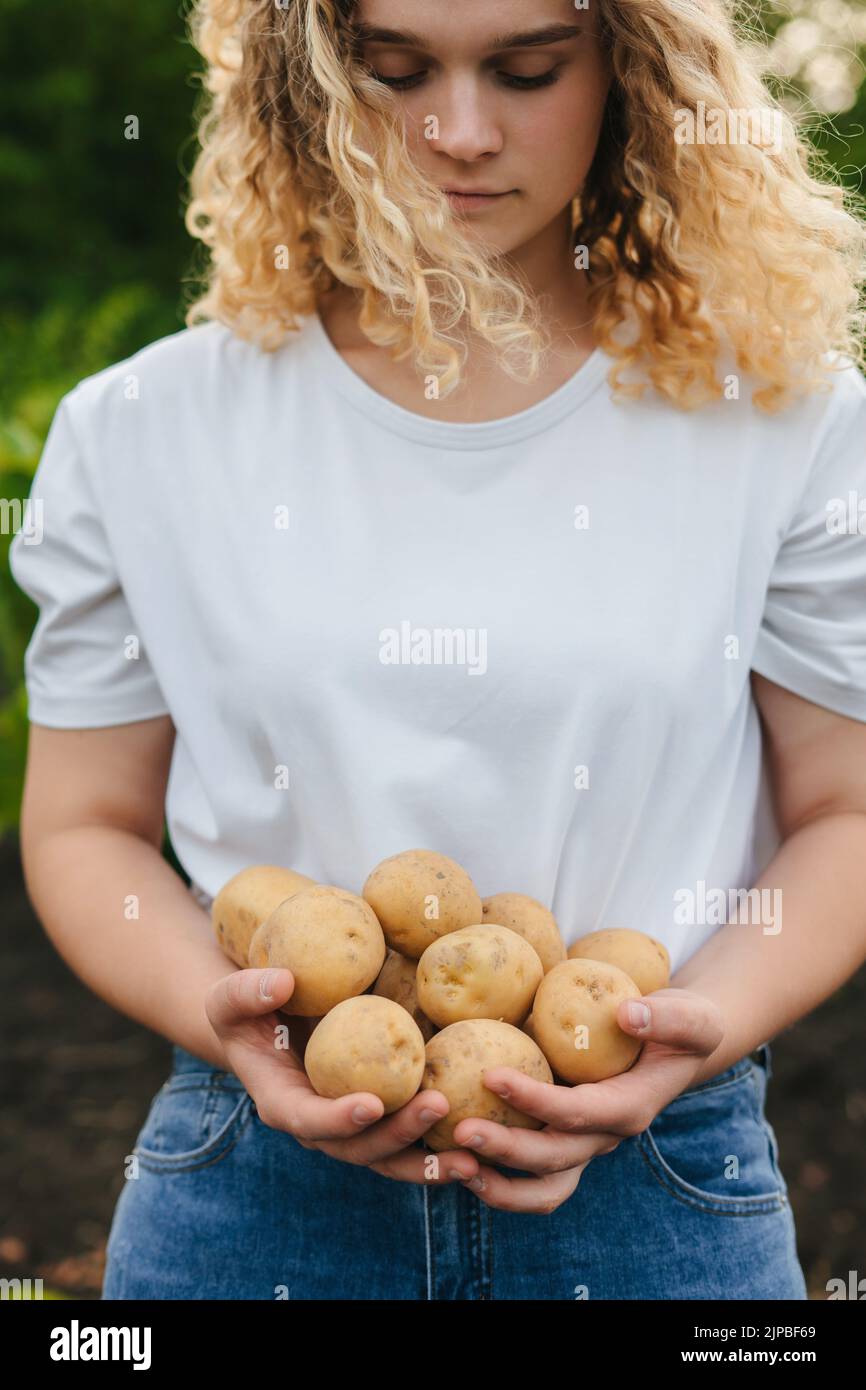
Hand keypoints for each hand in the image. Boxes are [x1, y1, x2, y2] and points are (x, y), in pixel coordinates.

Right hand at [205, 967, 479, 1187]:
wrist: (269, 1026)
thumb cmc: (248, 1008)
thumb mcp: (231, 996)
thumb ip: (247, 990)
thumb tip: (282, 980)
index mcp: (282, 1102)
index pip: (307, 1119)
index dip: (336, 1119)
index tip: (368, 1104)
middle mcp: (319, 1126)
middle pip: (358, 1147)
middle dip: (398, 1134)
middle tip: (437, 1106)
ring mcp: (351, 1128)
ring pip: (390, 1157)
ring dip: (429, 1160)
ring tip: (471, 1156)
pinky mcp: (379, 1118)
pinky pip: (410, 1144)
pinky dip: (440, 1151)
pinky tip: (480, 1146)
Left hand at [451, 988, 725, 1213]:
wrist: (680, 1048)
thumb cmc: (684, 1025)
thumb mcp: (693, 1016)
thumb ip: (666, 1017)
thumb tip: (627, 1013)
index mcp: (630, 1108)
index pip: (577, 1112)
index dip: (534, 1099)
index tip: (490, 1074)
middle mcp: (605, 1136)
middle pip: (553, 1158)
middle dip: (505, 1149)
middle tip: (459, 1130)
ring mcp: (585, 1145)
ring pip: (542, 1186)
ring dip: (496, 1183)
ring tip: (451, 1163)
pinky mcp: (567, 1141)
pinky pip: (532, 1176)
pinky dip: (496, 1176)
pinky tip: (456, 1156)